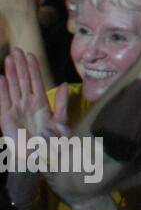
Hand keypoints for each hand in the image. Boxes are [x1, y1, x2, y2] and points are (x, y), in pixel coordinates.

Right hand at [0, 49, 68, 203]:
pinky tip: (0, 77)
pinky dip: (2, 90)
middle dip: (20, 66)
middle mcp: (27, 104)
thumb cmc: (51, 142)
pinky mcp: (6, 118)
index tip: (30, 55)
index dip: (33, 69)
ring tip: (8, 58)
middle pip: (23, 81)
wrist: (38, 159)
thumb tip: (65, 85)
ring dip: (10, 73)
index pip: (36, 82)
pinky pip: (3, 101)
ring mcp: (16, 109)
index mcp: (41, 103)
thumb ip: (62, 104)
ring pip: (13, 87)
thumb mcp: (60, 122)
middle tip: (16, 50)